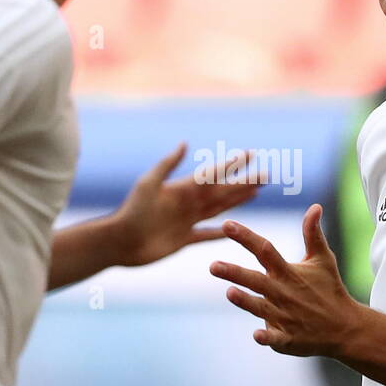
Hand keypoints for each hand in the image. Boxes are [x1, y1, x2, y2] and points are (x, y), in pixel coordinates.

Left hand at [111, 143, 258, 266]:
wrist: (119, 241)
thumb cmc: (131, 211)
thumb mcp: (148, 184)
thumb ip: (168, 165)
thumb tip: (185, 143)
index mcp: (183, 188)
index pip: (214, 174)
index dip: (233, 165)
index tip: (251, 154)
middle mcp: (189, 203)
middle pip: (223, 192)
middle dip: (244, 183)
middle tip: (265, 175)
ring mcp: (188, 221)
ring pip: (219, 209)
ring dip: (237, 201)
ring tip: (255, 193)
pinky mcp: (184, 239)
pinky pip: (206, 235)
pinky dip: (220, 233)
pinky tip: (232, 230)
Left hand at [210, 203, 362, 356]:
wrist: (345, 327)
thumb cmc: (329, 289)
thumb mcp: (323, 260)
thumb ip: (313, 234)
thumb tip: (315, 206)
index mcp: (289, 273)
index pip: (265, 250)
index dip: (246, 237)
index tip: (227, 225)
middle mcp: (284, 293)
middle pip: (256, 280)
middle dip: (234, 273)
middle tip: (212, 266)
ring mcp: (286, 317)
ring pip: (261, 308)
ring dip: (246, 301)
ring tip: (229, 292)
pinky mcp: (289, 338)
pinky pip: (276, 338)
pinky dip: (267, 337)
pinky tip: (257, 335)